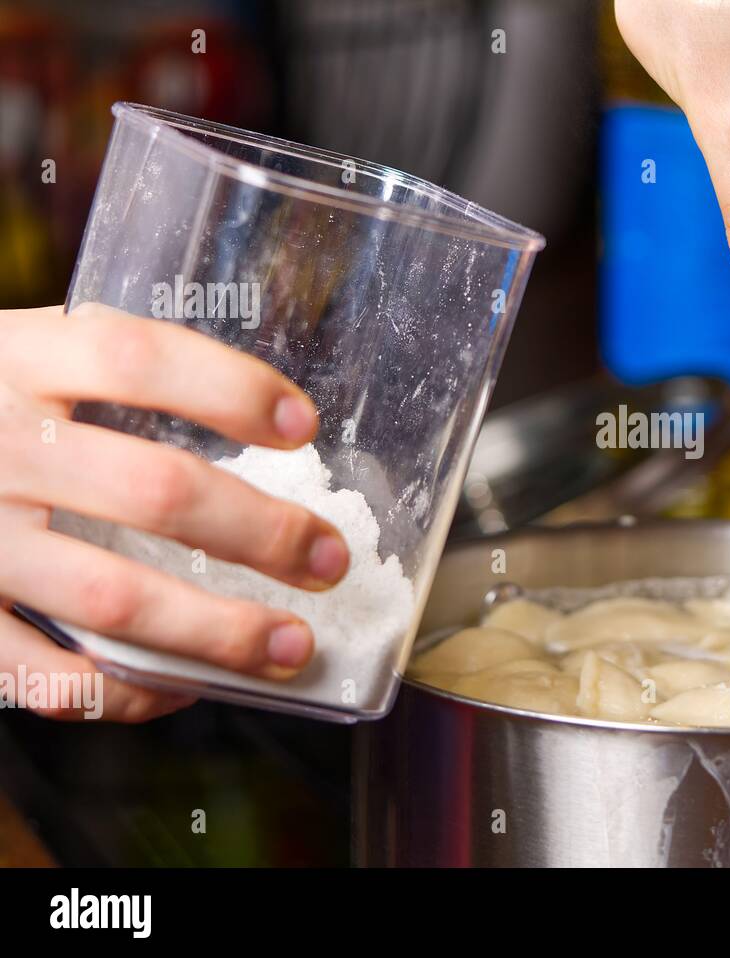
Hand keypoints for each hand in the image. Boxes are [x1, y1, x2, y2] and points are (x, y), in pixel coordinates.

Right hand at [0, 304, 350, 721]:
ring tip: (292, 648)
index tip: (303, 427)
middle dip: (263, 533)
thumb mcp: (16, 353)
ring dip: (220, 631)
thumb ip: (103, 367)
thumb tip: (260, 418)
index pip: (137, 357)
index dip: (231, 391)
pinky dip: (125, 693)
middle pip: (155, 491)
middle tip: (329, 559)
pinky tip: (181, 686)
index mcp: (15, 359)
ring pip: (114, 598)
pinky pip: (44, 678)